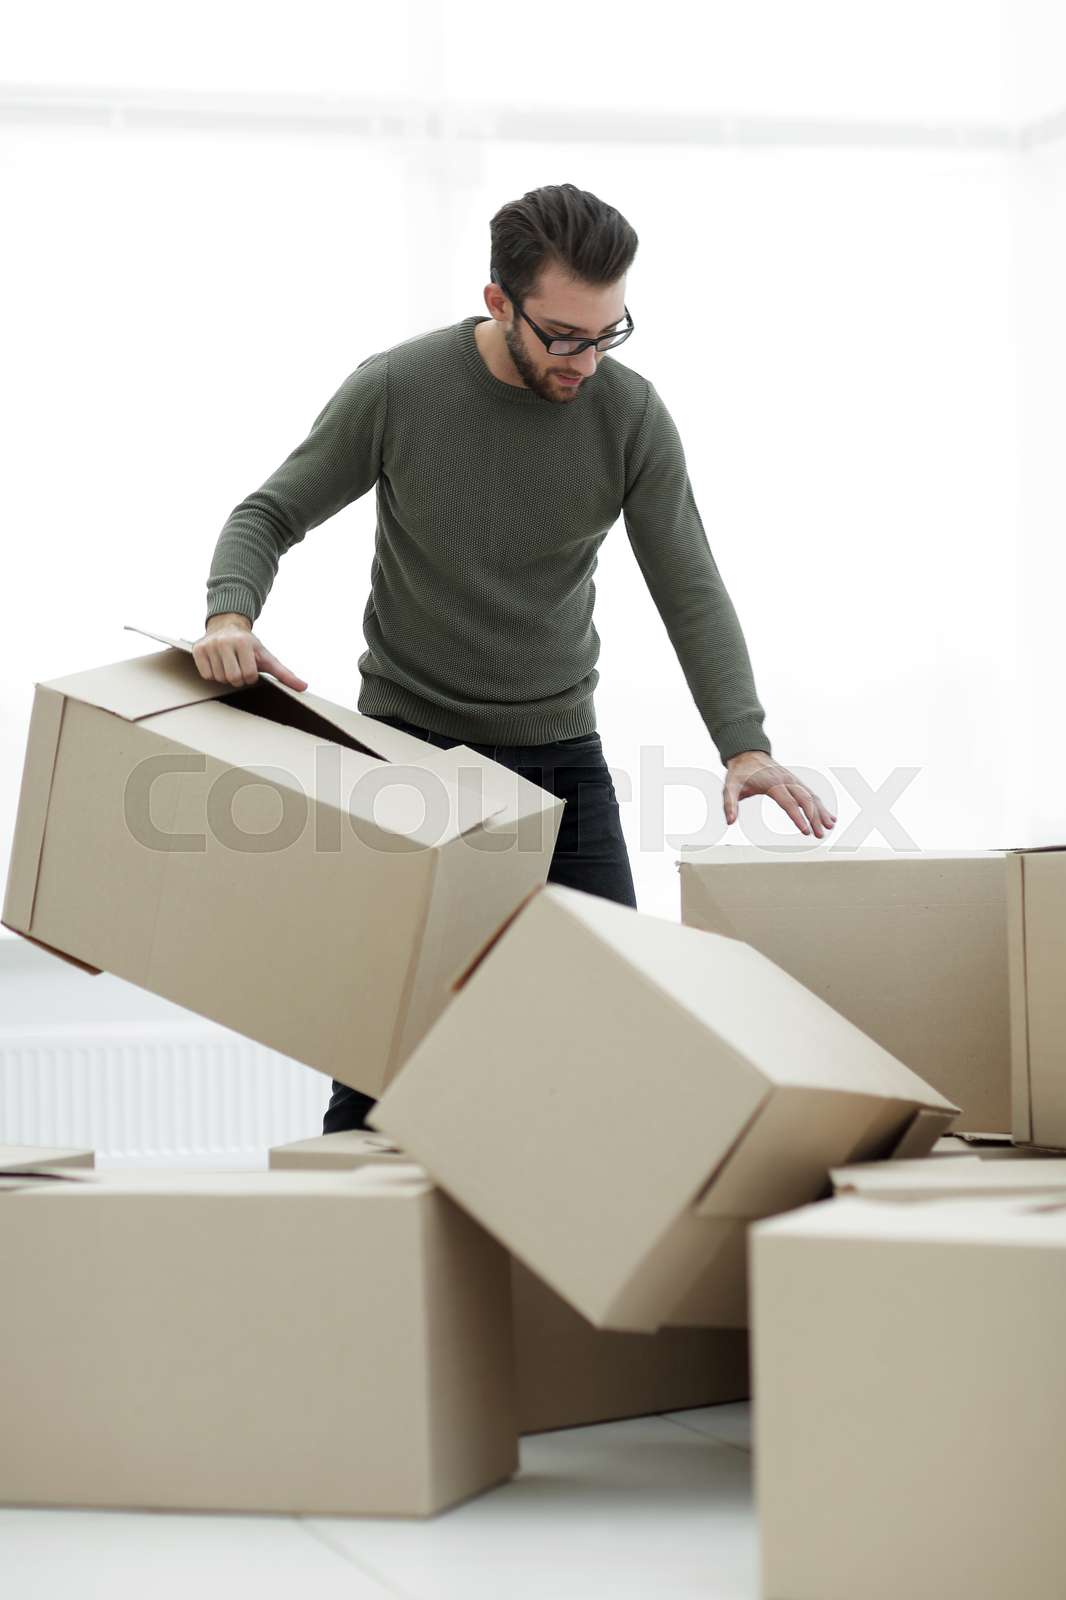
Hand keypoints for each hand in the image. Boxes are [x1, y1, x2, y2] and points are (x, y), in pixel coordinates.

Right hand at [192, 617, 308, 691]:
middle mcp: (225, 641)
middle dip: (238, 678)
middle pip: (233, 678)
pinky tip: (217, 663)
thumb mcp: (267, 657)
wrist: (228, 625)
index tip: (250, 668)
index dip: (251, 677)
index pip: (248, 676)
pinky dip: (212, 673)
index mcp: (244, 643)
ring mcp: (209, 645)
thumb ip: (284, 673)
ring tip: (228, 663)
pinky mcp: (197, 649)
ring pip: (218, 677)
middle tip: (239, 667)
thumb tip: (304, 686)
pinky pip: (205, 674)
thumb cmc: (250, 646)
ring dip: (225, 676)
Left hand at [722, 751, 835, 837]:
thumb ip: (729, 804)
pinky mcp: (796, 782)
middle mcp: (786, 780)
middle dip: (814, 818)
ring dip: (822, 812)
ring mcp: (793, 780)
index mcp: (772, 783)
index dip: (798, 817)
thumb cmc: (739, 773)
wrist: (747, 754)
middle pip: (805, 800)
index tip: (806, 831)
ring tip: (830, 827)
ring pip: (812, 796)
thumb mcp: (729, 787)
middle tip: (819, 835)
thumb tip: (730, 822)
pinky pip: (811, 793)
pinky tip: (829, 817)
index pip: (788, 803)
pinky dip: (820, 805)